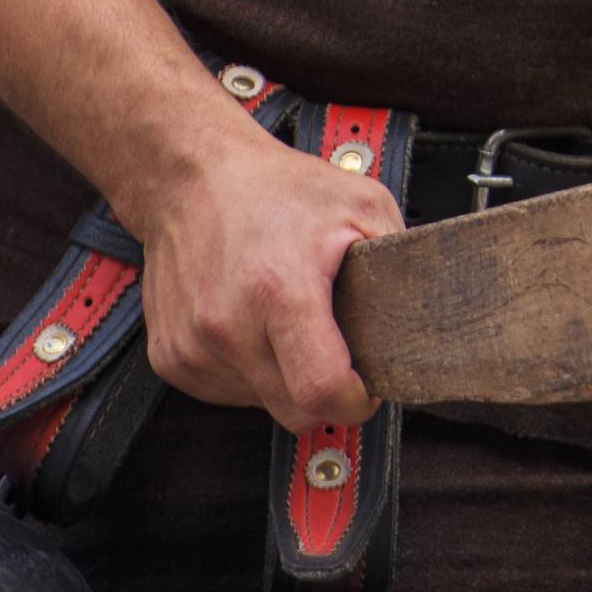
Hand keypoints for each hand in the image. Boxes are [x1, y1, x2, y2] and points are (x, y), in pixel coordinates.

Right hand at [122, 122, 401, 429]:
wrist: (193, 180)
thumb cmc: (275, 190)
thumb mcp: (363, 204)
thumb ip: (397, 262)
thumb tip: (420, 315)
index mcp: (279, 290)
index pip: (320, 390)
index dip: (355, 401)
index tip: (368, 389)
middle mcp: (228, 325)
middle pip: (294, 412)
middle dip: (325, 394)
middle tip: (337, 353)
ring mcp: (193, 347)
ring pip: (261, 404)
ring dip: (285, 378)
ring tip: (287, 322)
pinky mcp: (171, 358)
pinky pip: (228, 392)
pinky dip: (251, 371)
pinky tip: (255, 326)